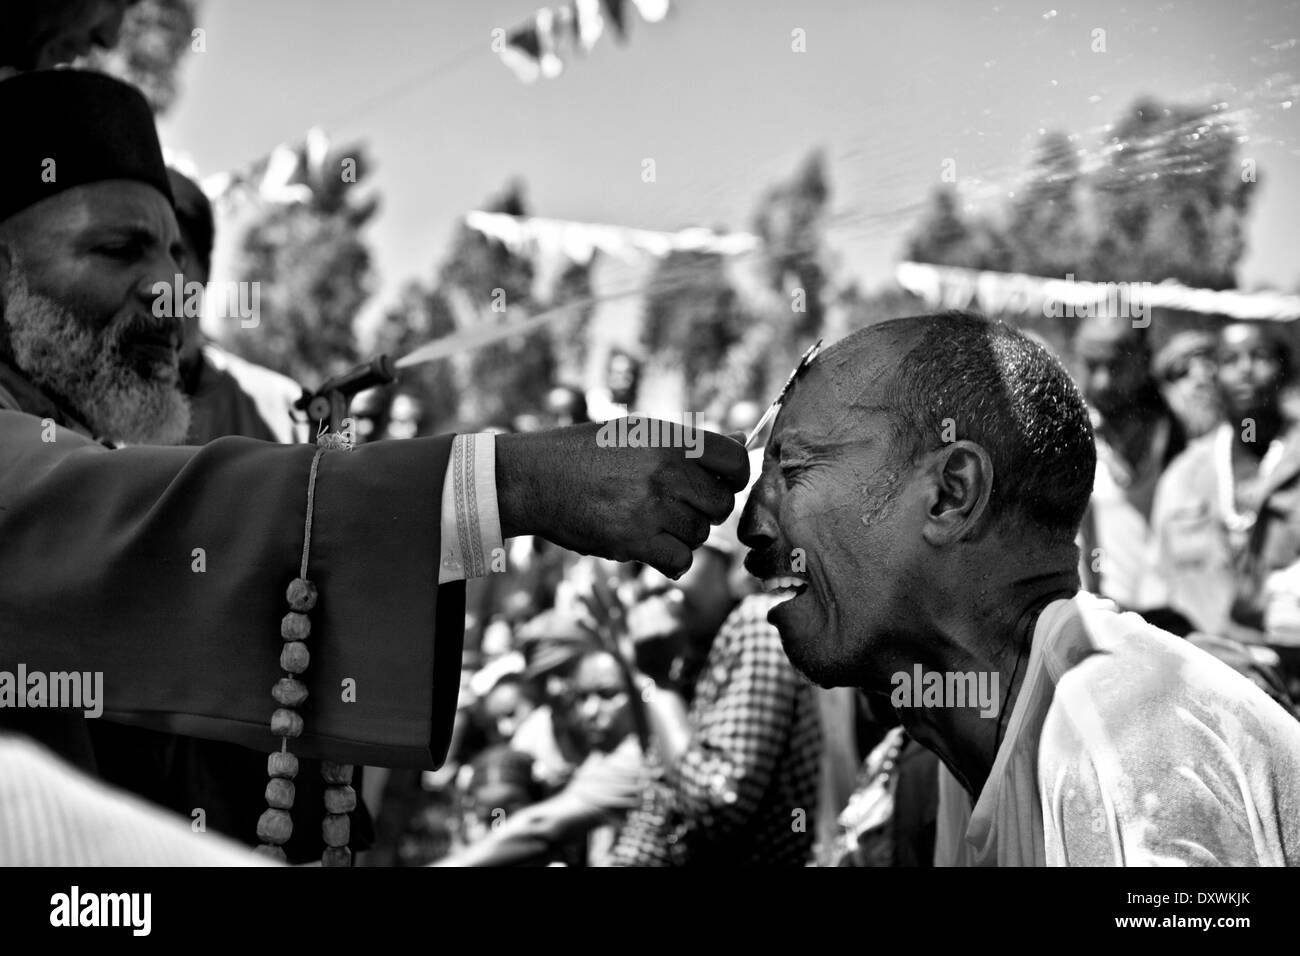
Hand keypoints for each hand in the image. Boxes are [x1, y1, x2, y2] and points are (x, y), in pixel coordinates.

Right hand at [496, 420, 748, 578]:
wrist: (534, 479)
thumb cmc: (583, 452)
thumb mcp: (635, 432)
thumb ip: (687, 441)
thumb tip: (740, 438)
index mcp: (670, 439)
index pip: (735, 461)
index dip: (736, 476)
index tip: (724, 484)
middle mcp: (666, 472)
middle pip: (721, 505)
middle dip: (706, 510)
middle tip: (680, 507)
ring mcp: (651, 508)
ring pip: (700, 535)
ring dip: (683, 535)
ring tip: (653, 522)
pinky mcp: (634, 541)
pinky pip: (679, 560)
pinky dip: (671, 559)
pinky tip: (653, 547)